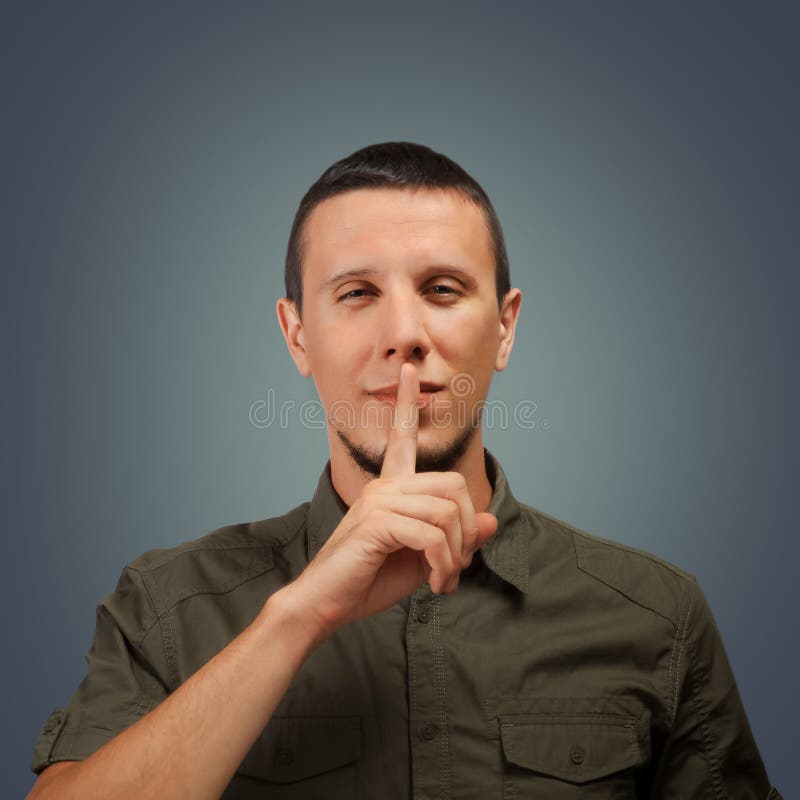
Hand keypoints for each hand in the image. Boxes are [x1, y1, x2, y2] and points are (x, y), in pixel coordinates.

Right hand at [282, 362, 498, 641]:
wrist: (326, 605)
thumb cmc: (369, 580)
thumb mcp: (424, 559)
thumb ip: (456, 538)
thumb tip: (492, 520)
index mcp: (390, 488)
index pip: (401, 437)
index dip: (406, 403)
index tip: (408, 371)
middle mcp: (384, 486)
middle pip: (453, 486)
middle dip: (468, 531)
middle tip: (457, 565)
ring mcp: (378, 501)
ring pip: (447, 514)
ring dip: (456, 555)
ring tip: (443, 580)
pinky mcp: (376, 522)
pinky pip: (432, 536)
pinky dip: (443, 565)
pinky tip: (434, 584)